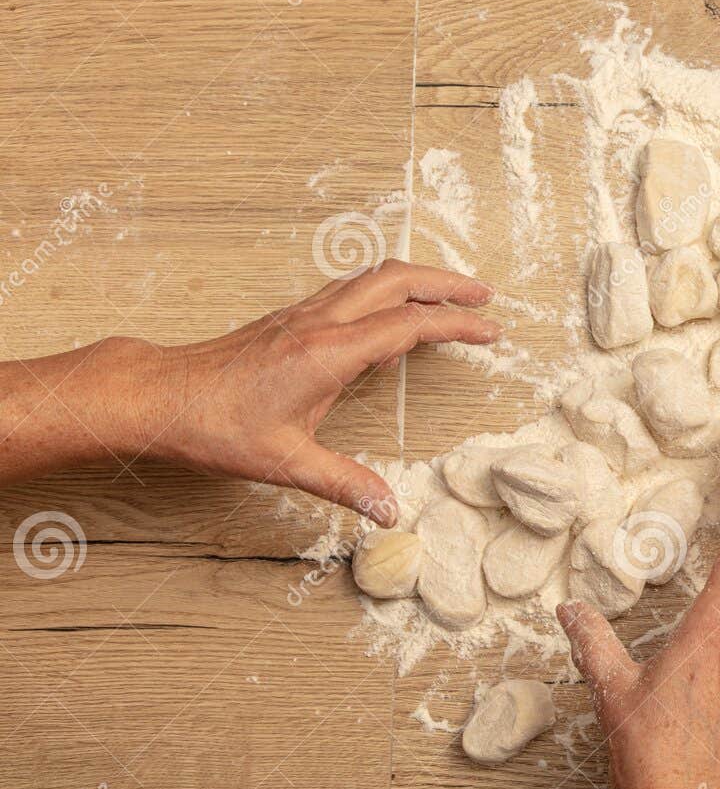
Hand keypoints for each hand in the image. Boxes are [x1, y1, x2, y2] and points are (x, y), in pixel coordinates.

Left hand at [0, 261, 498, 522]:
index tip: (492, 331)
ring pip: (372, 277)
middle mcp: (320, 323)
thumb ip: (345, 485)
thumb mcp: (285, 463)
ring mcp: (304, 315)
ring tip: (449, 295)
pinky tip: (390, 317)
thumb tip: (390, 511)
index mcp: (329, 353)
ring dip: (417, 279)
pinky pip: (350, 290)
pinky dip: (385, 292)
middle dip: (447, 281)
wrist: (159, 396)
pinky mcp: (291, 319)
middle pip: (397, 278)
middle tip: (485, 294)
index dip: (457, 324)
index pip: (410, 324)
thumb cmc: (215, 426)